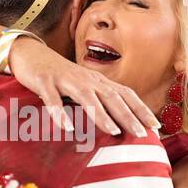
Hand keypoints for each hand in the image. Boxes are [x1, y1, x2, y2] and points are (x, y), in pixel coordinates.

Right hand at [9, 37, 157, 136]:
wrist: (31, 54)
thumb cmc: (60, 77)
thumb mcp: (83, 88)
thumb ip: (99, 102)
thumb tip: (119, 123)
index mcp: (98, 82)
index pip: (125, 94)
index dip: (141, 109)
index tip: (156, 126)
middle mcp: (86, 80)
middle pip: (111, 97)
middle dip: (128, 116)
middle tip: (141, 134)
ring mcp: (66, 80)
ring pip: (87, 98)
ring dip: (101, 115)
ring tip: (113, 132)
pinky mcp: (46, 82)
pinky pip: (53, 100)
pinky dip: (59, 114)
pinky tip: (66, 128)